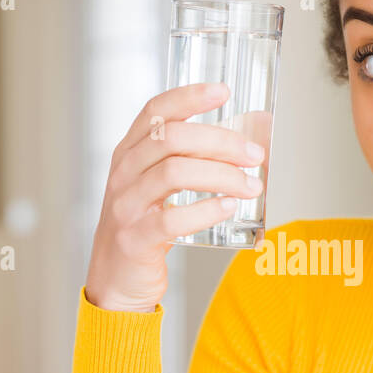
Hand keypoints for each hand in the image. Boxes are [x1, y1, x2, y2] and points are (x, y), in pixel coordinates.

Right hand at [84, 82, 267, 312]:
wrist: (116, 281)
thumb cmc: (146, 228)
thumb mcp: (160, 188)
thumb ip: (195, 161)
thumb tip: (256, 137)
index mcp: (129, 153)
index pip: (156, 111)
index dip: (189, 97)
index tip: (223, 91)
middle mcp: (123, 173)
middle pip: (172, 138)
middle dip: (221, 141)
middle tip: (255, 155)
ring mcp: (125, 205)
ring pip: (174, 173)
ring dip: (222, 175)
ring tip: (251, 186)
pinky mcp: (135, 238)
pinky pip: (172, 218)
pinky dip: (206, 210)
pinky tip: (228, 207)